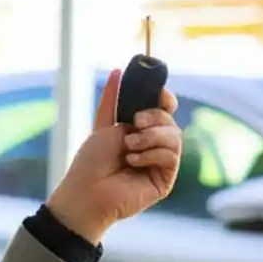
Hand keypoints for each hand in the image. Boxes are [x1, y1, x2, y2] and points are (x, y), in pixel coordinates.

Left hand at [45, 69, 181, 243]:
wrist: (87, 190)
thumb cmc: (92, 161)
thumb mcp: (104, 123)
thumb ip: (114, 99)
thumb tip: (118, 71)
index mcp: (139, 130)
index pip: (164, 108)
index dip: (165, 99)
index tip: (159, 95)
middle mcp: (152, 145)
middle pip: (170, 120)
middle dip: (154, 117)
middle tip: (134, 123)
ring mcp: (160, 162)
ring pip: (175, 137)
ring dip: (151, 136)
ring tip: (129, 146)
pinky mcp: (164, 180)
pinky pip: (171, 156)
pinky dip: (152, 154)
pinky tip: (133, 160)